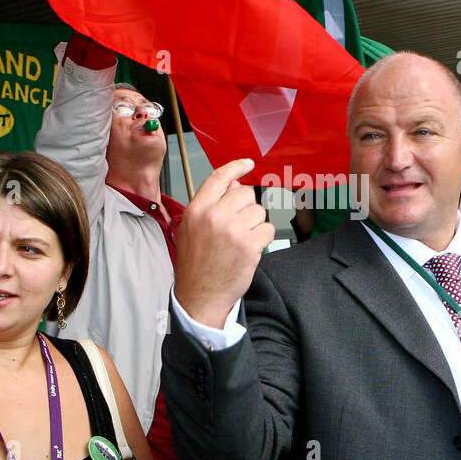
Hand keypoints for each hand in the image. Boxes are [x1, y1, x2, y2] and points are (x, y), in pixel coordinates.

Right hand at [175, 158, 273, 328]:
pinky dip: (263, 240)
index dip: (236, 167)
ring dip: (255, 225)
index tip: (247, 163)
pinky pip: (268, 229)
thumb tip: (234, 185)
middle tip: (237, 228)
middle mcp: (213, 216)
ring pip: (259, 212)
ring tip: (240, 242)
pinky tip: (249, 250)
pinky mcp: (249, 245)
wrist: (200, 296)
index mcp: (196, 210)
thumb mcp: (192, 229)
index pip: (219, 178)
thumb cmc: (196, 264)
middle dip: (246, 208)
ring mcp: (232, 230)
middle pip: (245, 194)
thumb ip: (211, 205)